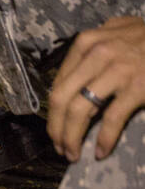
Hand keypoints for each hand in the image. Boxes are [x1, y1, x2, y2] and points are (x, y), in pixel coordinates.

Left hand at [47, 16, 144, 161]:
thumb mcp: (114, 35)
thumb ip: (90, 56)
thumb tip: (72, 89)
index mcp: (86, 43)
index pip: (57, 84)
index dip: (52, 112)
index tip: (54, 129)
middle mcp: (96, 54)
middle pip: (60, 99)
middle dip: (55, 128)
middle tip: (59, 147)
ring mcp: (117, 70)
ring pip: (78, 110)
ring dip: (71, 137)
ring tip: (72, 153)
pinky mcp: (137, 87)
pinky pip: (112, 118)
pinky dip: (104, 139)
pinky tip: (100, 151)